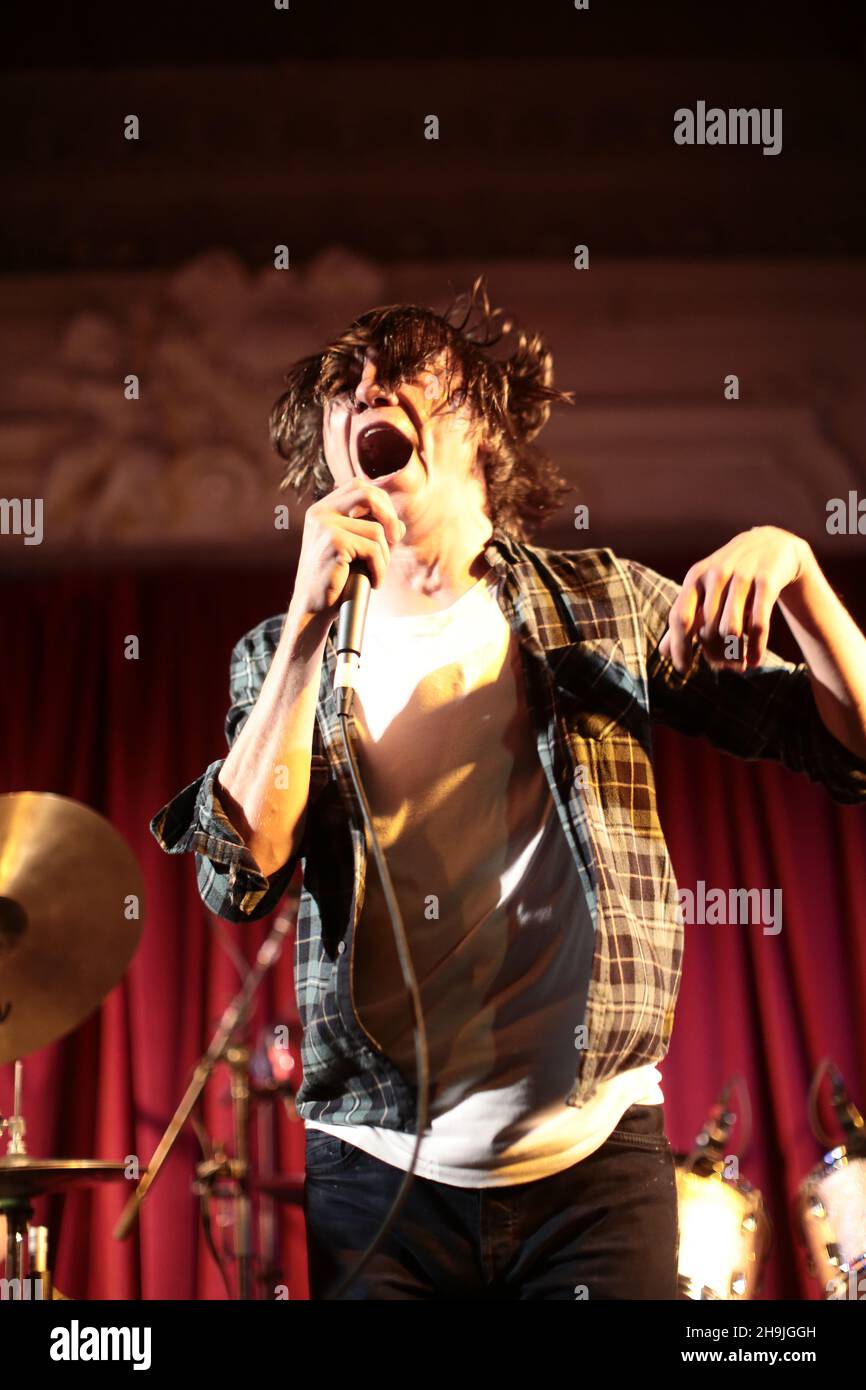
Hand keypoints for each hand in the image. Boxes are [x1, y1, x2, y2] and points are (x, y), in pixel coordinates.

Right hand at [288, 477, 404, 624]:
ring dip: (385, 555)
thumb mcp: (352, 547)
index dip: (382, 504)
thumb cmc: (335, 579)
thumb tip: (399, 525)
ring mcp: (325, 525)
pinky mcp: (333, 542)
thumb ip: (369, 529)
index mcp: (322, 509)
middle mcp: (320, 512)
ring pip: (377, 530)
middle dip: (390, 517)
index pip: (360, 488)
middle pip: (369, 495)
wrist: (312, 607)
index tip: (389, 530)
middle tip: (394, 541)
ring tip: (376, 573)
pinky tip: (374, 583)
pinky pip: (374, 550)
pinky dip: (380, 569)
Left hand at [659, 526, 811, 673]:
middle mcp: (716, 574)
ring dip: (734, 655)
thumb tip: (663, 652)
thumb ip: (685, 618)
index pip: (679, 617)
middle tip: (722, 667)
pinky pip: (758, 623)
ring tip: (739, 666)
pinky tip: (755, 661)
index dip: (679, 646)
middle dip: (714, 655)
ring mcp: (742, 577)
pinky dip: (756, 648)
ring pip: (731, 629)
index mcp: (695, 578)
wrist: (771, 544)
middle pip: (707, 629)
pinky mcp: (767, 582)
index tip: (683, 669)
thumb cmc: (730, 574)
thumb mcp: (704, 589)